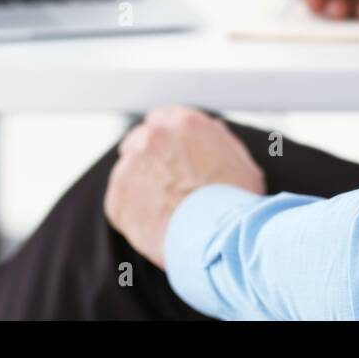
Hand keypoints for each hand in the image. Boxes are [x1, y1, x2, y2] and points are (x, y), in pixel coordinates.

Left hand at [104, 106, 264, 268]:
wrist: (217, 240)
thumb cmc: (235, 204)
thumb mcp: (241, 162)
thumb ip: (219, 140)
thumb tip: (213, 129)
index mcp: (184, 124)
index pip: (162, 117)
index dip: (167, 138)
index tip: (170, 153)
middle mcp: (154, 137)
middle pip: (139, 140)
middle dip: (149, 158)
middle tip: (166, 183)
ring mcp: (132, 165)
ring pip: (128, 170)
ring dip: (140, 183)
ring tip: (164, 209)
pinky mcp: (117, 196)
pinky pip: (119, 201)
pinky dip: (131, 212)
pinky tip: (154, 224)